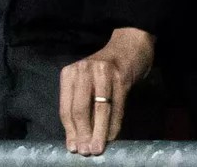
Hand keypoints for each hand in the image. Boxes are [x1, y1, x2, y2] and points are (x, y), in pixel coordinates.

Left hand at [59, 26, 153, 155]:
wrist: (130, 46)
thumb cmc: (105, 70)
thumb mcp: (86, 83)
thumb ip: (80, 107)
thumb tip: (76, 141)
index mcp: (70, 73)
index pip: (66, 108)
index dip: (70, 131)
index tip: (73, 149)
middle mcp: (84, 70)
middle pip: (80, 109)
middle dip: (83, 133)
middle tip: (86, 151)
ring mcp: (104, 72)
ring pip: (99, 109)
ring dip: (99, 132)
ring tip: (97, 148)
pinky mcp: (121, 77)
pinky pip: (117, 107)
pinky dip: (114, 124)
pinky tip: (112, 136)